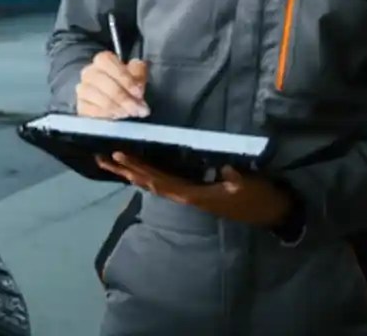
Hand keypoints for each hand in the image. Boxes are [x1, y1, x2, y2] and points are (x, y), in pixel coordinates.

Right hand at [76, 52, 149, 119]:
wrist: (113, 97)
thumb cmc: (125, 83)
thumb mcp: (136, 74)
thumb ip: (138, 74)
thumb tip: (138, 83)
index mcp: (103, 60)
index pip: (108, 63)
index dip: (124, 78)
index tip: (138, 92)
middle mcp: (89, 72)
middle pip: (103, 82)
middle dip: (123, 97)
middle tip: (136, 108)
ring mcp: (83, 89)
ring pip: (96, 97)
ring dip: (115, 107)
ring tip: (127, 112)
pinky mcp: (81, 105)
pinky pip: (90, 110)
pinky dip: (105, 114)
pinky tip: (115, 116)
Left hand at [95, 153, 291, 227]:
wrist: (266, 211)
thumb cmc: (256, 197)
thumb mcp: (248, 187)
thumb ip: (235, 180)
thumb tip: (225, 170)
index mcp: (191, 195)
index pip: (158, 180)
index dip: (138, 167)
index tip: (119, 155)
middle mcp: (183, 196)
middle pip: (147, 182)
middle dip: (124, 170)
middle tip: (100, 158)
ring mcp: (186, 195)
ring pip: (151, 183)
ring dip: (130, 173)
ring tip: (109, 162)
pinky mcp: (191, 192)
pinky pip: (162, 183)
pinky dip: (145, 174)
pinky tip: (136, 169)